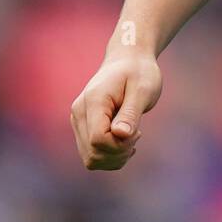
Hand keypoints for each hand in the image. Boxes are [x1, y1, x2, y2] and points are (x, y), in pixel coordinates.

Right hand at [70, 49, 161, 170]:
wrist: (128, 61)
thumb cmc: (139, 72)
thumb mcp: (143, 89)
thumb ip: (131, 112)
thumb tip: (121, 135)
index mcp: (93, 101)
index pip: (98, 139)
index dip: (120, 145)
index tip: (138, 132)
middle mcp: (78, 112)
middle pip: (93, 153)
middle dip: (119, 152)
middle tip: (137, 134)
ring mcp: (77, 121)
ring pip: (90, 159)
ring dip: (115, 157)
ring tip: (131, 138)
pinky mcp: (82, 128)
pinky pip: (92, 156)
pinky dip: (111, 156)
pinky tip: (124, 142)